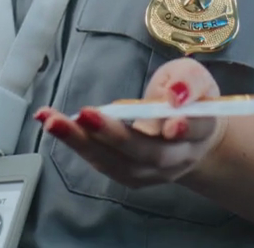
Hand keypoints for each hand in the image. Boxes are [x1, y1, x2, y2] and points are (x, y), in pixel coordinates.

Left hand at [37, 57, 227, 188]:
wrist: (190, 136)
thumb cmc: (188, 98)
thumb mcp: (193, 76)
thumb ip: (188, 82)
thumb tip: (175, 96)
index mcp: (200, 129)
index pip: (195, 130)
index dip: (183, 127)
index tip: (171, 123)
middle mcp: (178, 158)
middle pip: (148, 152)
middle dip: (114, 135)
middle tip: (85, 114)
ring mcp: (153, 173)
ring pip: (118, 164)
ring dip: (82, 143)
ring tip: (53, 121)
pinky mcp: (131, 176)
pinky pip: (104, 164)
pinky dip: (77, 145)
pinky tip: (55, 125)